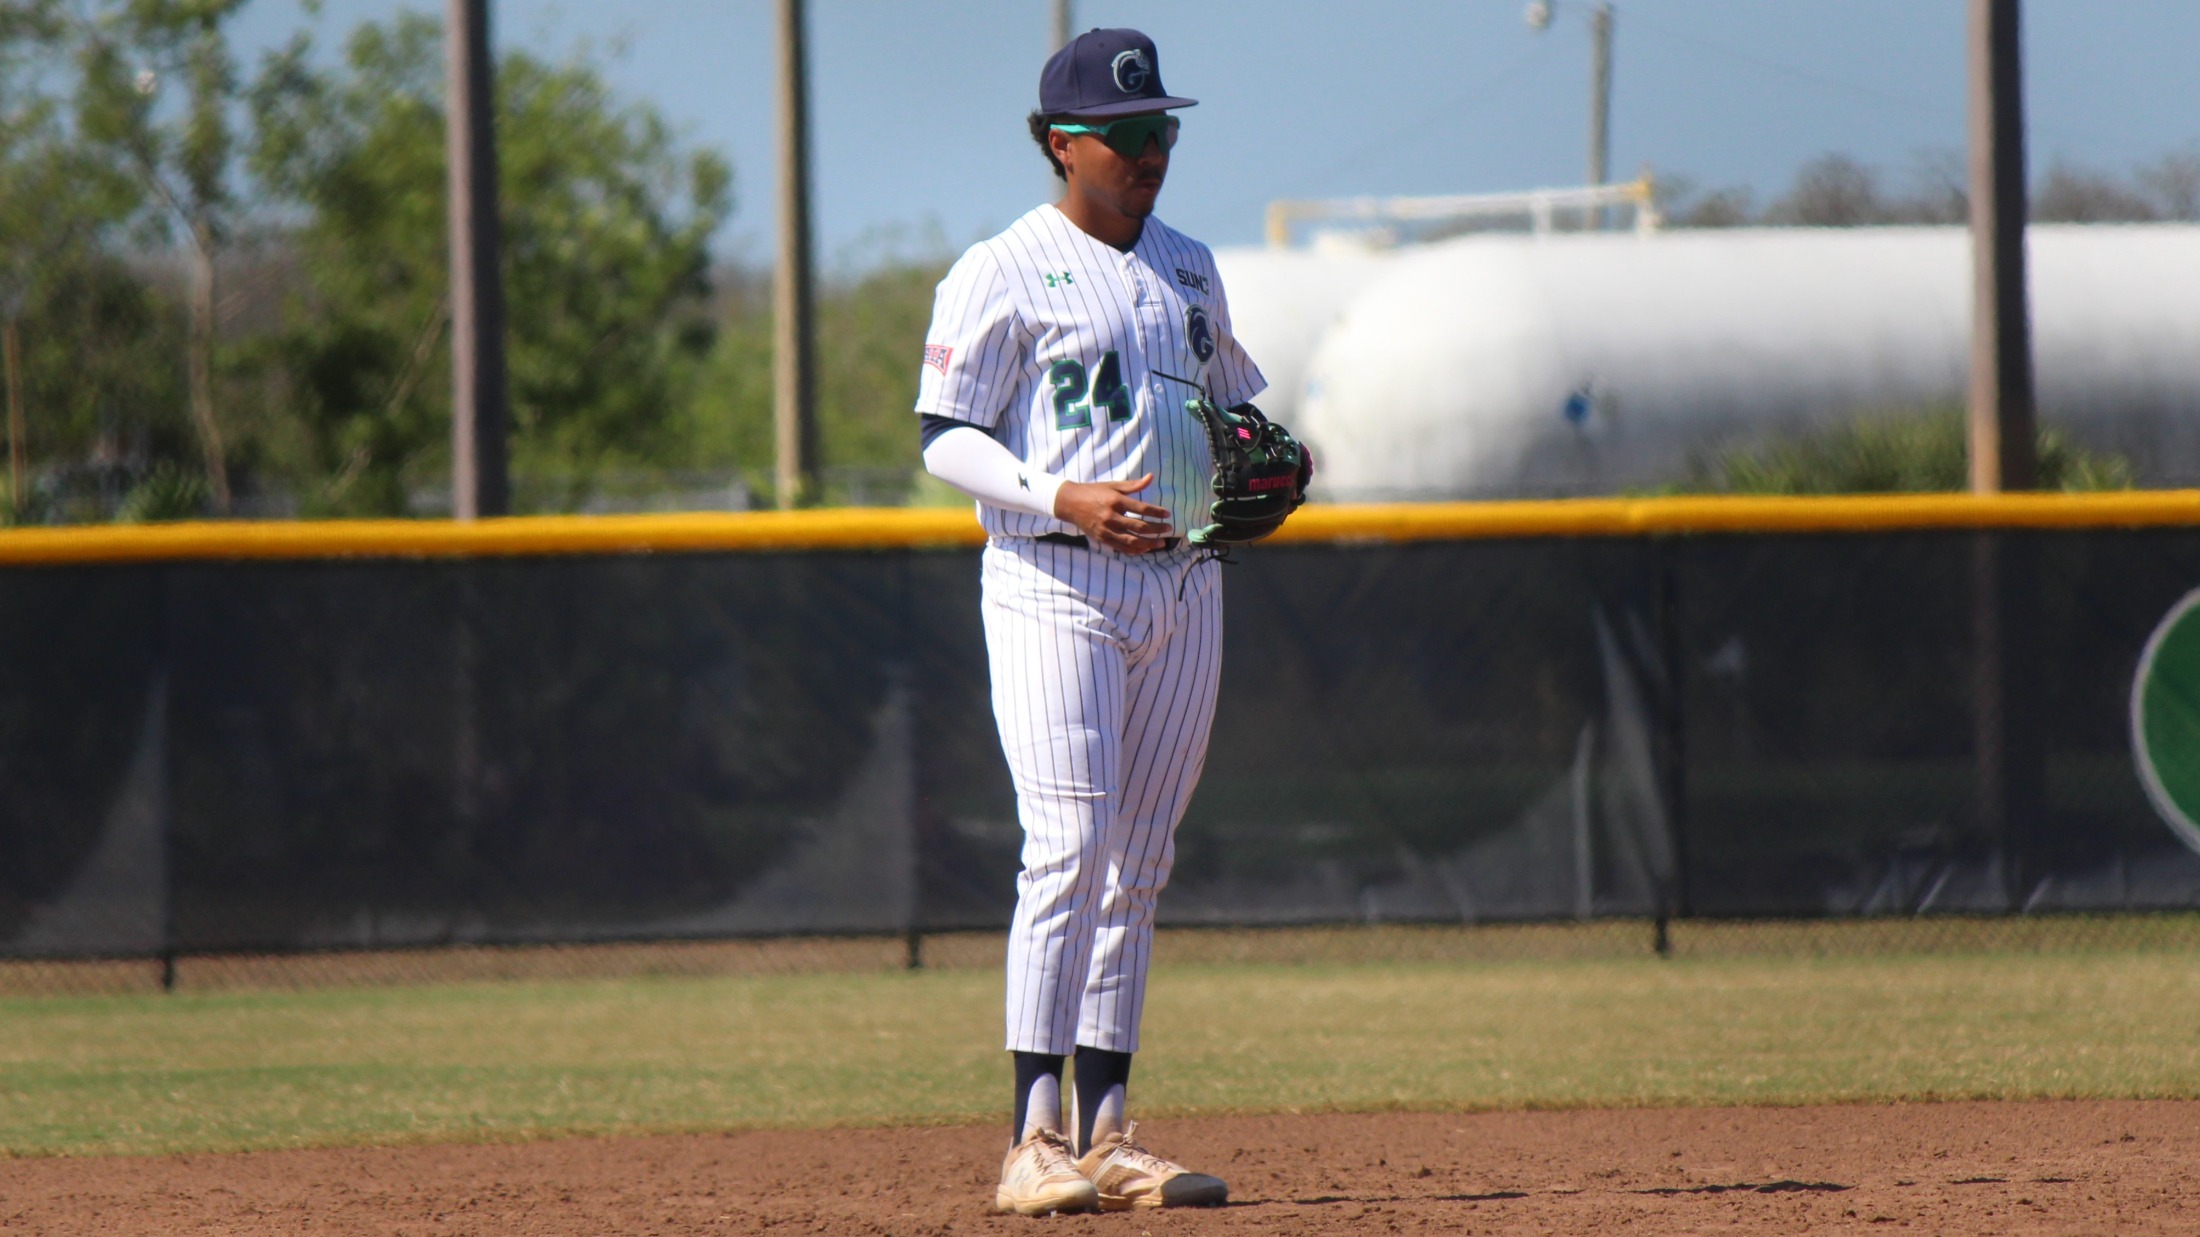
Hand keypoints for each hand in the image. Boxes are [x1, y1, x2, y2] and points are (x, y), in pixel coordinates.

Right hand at [1053, 473, 1173, 553]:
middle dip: (1157, 529)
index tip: (1167, 514)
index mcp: (1116, 501)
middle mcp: (1111, 517)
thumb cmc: (1094, 492)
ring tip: (1161, 543)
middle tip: (1168, 529)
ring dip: (1149, 543)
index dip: (1157, 512)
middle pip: (1139, 527)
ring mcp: (1106, 530)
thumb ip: (1133, 485)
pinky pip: (1121, 547)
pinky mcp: (1102, 539)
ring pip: (1132, 541)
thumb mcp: (1113, 485)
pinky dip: (1134, 550)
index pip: (1142, 509)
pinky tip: (1145, 549)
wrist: (1070, 503)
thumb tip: (1151, 477)